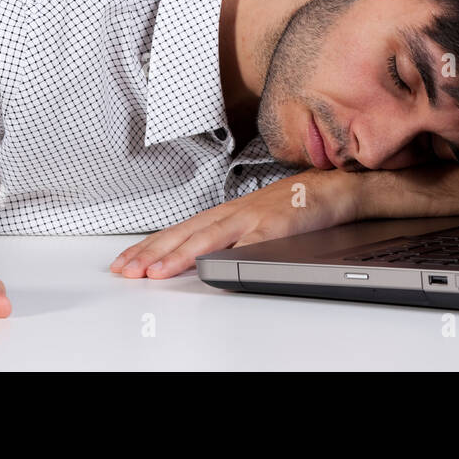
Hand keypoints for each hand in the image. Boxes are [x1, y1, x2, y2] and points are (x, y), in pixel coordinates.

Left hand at [110, 168, 362, 278]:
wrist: (334, 186)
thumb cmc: (295, 206)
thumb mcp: (254, 221)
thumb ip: (228, 239)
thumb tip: (197, 261)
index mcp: (226, 213)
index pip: (178, 231)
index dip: (149, 247)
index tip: (124, 263)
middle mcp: (234, 213)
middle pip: (185, 234)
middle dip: (152, 253)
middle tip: (126, 271)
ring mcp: (254, 219)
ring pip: (209, 238)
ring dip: (180, 255)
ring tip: (155, 272)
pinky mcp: (278, 227)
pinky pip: (250, 244)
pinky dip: (229, 255)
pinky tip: (211, 266)